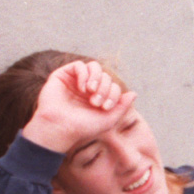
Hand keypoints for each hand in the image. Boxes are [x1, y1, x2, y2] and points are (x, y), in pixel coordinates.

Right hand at [18, 60, 135, 154]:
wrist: (60, 128)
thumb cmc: (83, 127)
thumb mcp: (108, 119)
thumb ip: (122, 106)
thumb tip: (134, 93)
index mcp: (98, 97)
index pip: (113, 86)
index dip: (113, 94)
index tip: (105, 108)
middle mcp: (87, 88)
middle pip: (105, 76)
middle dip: (105, 88)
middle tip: (96, 102)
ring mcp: (75, 81)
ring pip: (94, 67)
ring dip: (97, 78)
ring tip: (91, 91)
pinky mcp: (63, 75)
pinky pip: (79, 65)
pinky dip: (84, 74)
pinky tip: (82, 88)